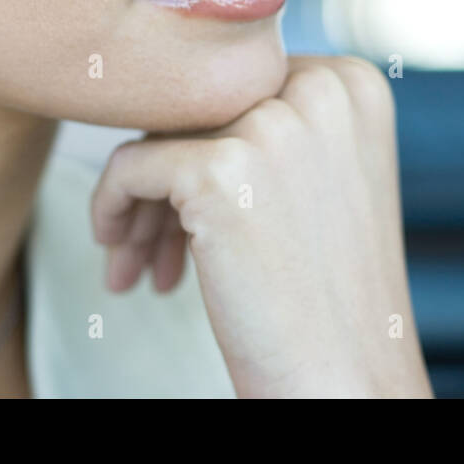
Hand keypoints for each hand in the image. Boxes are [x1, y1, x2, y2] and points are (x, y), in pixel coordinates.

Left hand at [90, 55, 433, 397]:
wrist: (344, 379)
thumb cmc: (328, 295)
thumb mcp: (327, 178)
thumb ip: (277, 121)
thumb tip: (176, 94)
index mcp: (353, 83)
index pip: (239, 88)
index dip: (207, 144)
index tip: (193, 207)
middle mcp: (322, 90)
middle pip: (200, 108)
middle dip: (170, 175)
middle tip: (151, 240)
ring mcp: (273, 125)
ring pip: (161, 135)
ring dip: (141, 201)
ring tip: (136, 259)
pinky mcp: (222, 169)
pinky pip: (128, 166)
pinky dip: (111, 208)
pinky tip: (119, 255)